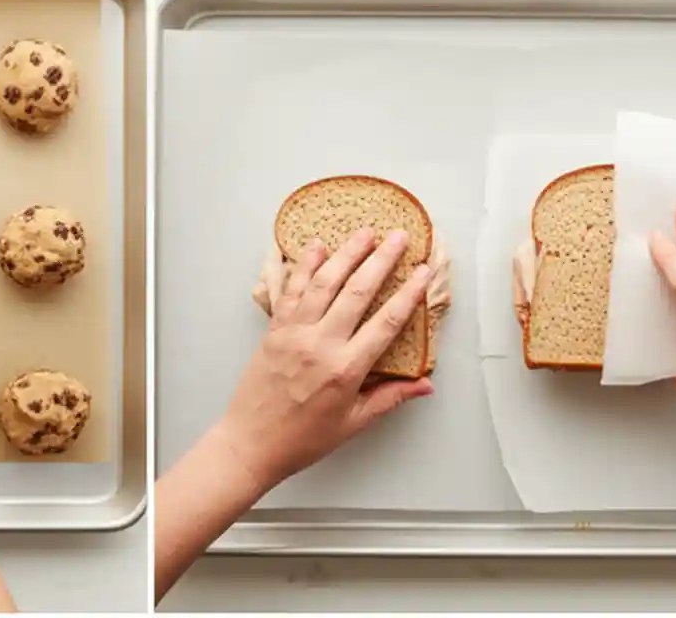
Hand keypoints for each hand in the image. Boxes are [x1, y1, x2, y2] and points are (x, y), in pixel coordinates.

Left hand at [217, 228, 435, 490]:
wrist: (250, 443)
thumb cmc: (302, 440)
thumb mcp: (353, 424)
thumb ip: (389, 398)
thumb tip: (425, 385)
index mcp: (345, 369)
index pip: (386, 323)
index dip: (409, 294)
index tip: (424, 272)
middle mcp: (320, 344)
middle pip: (357, 292)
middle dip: (381, 260)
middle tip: (399, 236)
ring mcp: (294, 333)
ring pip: (324, 283)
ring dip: (346, 253)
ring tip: (365, 232)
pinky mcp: (274, 330)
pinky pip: (291, 291)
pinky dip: (304, 266)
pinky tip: (316, 247)